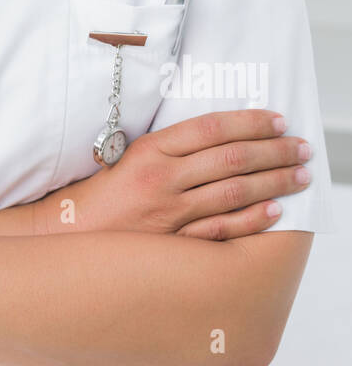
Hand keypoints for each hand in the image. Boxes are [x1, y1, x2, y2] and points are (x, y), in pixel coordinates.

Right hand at [39, 109, 310, 239]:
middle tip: (301, 147)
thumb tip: (219, 137)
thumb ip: (170, 148)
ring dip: (274, 182)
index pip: (212, 128)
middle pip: (231, 158)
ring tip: (299, 175)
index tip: (278, 121)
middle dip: (274, 151)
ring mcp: (169, 214)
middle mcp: (162, 178)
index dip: (250, 122)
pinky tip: (275, 211)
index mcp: (150, 149)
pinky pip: (222, 230)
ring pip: (234, 192)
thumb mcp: (127, 156)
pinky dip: (252, 220)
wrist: (64, 235)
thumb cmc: (98, 195)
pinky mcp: (172, 245)